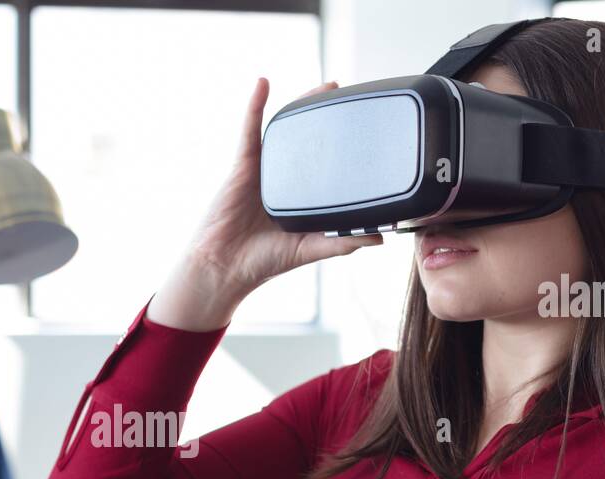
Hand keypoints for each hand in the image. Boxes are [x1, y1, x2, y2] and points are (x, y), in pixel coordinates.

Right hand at [187, 78, 382, 296]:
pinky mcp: (242, 167)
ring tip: (327, 87)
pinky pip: (250, 131)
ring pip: (284, 130)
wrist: (224, 267)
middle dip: (325, 114)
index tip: (364, 128)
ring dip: (302, 104)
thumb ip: (341, 243)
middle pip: (306, 139)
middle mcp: (282, 180)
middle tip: (348, 95)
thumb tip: (379, 238)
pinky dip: (255, 106)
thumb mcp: (309, 250)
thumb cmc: (261, 263)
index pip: (323, 164)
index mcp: (298, 197)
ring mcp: (262, 171)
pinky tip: (263, 84)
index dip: (340, 145)